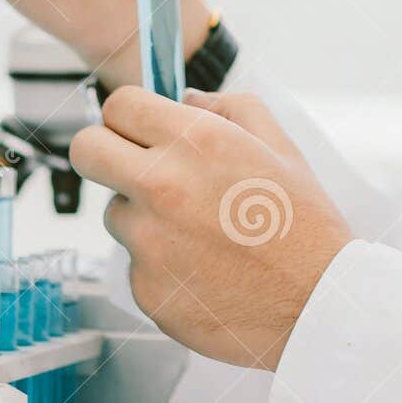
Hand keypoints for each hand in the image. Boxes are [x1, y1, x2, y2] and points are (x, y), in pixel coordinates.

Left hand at [71, 87, 353, 369]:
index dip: (130, 113)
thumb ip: (232, 108)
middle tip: (136, 165)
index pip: (119, 106)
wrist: (316, 302)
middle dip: (105, 150)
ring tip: (197, 229)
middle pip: (85, 150)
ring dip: (142, 214)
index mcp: (197, 143)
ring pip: (115, 212)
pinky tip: (203, 267)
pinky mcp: (143, 287)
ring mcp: (147, 241)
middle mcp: (162, 186)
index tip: (141, 126)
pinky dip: (160, 262)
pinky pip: (135, 262)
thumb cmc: (304, 223)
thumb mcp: (282, 147)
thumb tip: (187, 100)